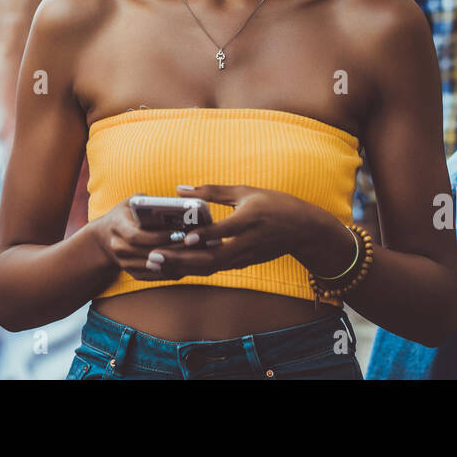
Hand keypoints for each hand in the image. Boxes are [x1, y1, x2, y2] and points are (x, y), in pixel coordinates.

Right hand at [89, 197, 197, 280]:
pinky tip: (184, 266)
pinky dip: (167, 273)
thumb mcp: (133, 202)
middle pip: (145, 253)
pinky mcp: (131, 271)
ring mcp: (122, 261)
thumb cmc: (127, 213)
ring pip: (150, 267)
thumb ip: (149, 202)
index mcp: (117, 224)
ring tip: (191, 256)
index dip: (157, 237)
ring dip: (171, 263)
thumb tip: (172, 206)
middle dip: (169, 250)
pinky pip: (151, 276)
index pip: (136, 235)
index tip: (177, 232)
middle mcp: (117, 245)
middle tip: (190, 245)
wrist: (107, 234)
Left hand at [141, 185, 327, 279]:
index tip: (186, 236)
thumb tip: (180, 188)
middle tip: (154, 255)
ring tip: (156, 261)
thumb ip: (211, 191)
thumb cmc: (272, 204)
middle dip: (182, 259)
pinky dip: (193, 268)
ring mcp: (246, 256)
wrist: (302, 229)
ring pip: (211, 267)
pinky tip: (173, 264)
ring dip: (183, 266)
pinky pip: (215, 268)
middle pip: (212, 257)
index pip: (226, 230)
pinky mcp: (243, 263)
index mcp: (250, 219)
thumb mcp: (244, 191)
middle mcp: (247, 242)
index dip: (206, 236)